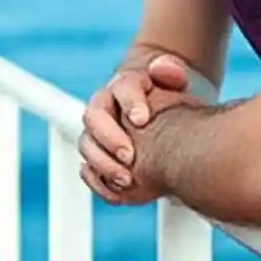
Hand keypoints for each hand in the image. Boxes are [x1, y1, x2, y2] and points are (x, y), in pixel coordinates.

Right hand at [77, 53, 191, 204]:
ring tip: (127, 180)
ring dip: (103, 164)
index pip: (122, 88)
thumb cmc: (168, 94)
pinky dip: (99, 182)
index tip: (142, 119)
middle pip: (94, 118)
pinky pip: (87, 170)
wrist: (160, 112)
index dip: (130, 103)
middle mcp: (105, 106)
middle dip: (110, 138)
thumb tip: (162, 67)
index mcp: (125, 84)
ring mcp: (98, 132)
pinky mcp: (99, 155)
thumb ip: (171, 71)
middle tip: (130, 156)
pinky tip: (118, 193)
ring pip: (87, 145)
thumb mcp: (174, 79)